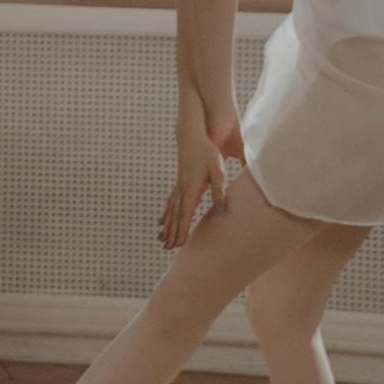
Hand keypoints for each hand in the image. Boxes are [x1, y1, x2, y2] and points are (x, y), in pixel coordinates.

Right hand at [161, 119, 239, 250]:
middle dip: (171, 232)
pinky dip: (166, 213)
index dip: (182, 229)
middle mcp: (182, 189)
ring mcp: (179, 185)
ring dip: (167, 225)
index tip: (179, 244)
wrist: (192, 135)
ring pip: (171, 209)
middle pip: (175, 215)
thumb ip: (220, 190)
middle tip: (167, 247)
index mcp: (191, 188)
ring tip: (161, 238)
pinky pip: (170, 202)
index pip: (186, 214)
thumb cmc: (208, 152)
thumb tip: (222, 209)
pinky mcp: (179, 181)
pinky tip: (162, 219)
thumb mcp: (218, 170)